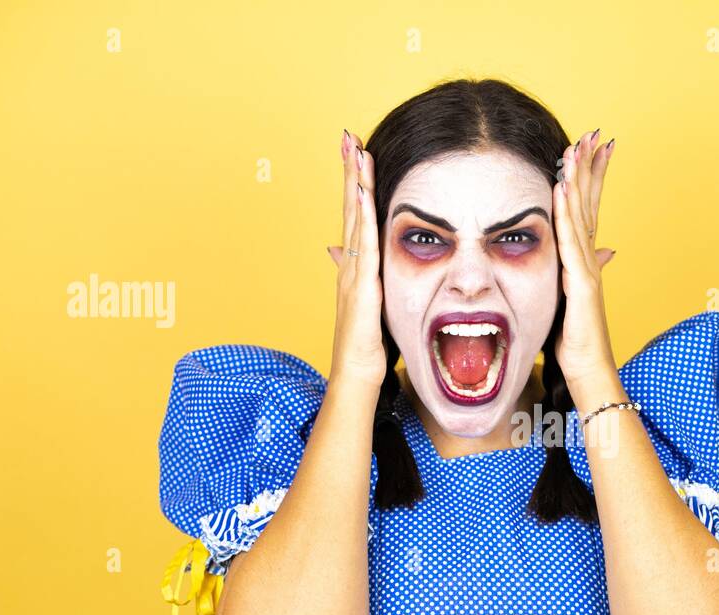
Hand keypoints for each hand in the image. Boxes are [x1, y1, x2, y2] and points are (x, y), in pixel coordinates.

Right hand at [326, 130, 386, 387]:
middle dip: (349, 172)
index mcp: (355, 267)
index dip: (354, 185)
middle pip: (350, 208)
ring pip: (354, 218)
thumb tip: (347, 258)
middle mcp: (349, 264)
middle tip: (348, 136)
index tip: (355, 154)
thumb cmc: (367, 346)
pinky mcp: (361, 285)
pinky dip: (362, 216)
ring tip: (354, 150)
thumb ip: (363, 279)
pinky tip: (361, 191)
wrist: (357, 374)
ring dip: (354, 182)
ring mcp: (352, 272)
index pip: (355, 217)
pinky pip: (363, 244)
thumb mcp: (370, 304)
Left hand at [553, 129, 619, 386]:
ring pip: (582, 214)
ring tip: (579, 147)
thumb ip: (580, 271)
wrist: (588, 371)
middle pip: (591, 203)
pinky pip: (571, 240)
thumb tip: (603, 251)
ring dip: (580, 179)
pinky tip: (562, 186)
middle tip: (595, 133)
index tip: (595, 148)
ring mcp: (587, 269)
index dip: (593, 178)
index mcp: (584, 261)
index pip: (589, 209)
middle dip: (592, 168)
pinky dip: (567, 212)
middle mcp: (589, 259)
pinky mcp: (581, 283)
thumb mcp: (572, 300)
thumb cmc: (575, 342)